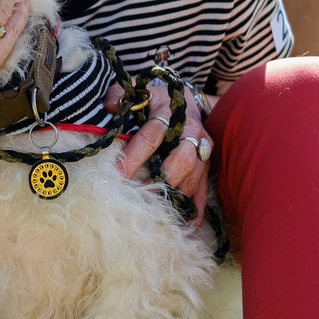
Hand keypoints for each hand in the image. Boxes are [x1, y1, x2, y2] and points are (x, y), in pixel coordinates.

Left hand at [104, 81, 211, 225]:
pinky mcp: (206, 165)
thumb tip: (111, 107)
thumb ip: (120, 96)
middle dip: (162, 179)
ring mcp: (201, 150)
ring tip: (159, 214)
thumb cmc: (154, 100)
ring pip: (194, 177)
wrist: (185, 100)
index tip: (116, 174)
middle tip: (142, 196)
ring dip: (177, 196)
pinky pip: (204, 189)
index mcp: (169, 113)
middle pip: (181, 159)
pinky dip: (197, 209)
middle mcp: (190, 132)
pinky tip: (188, 226)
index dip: (134, 155)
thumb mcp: (137, 92)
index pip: (152, 135)